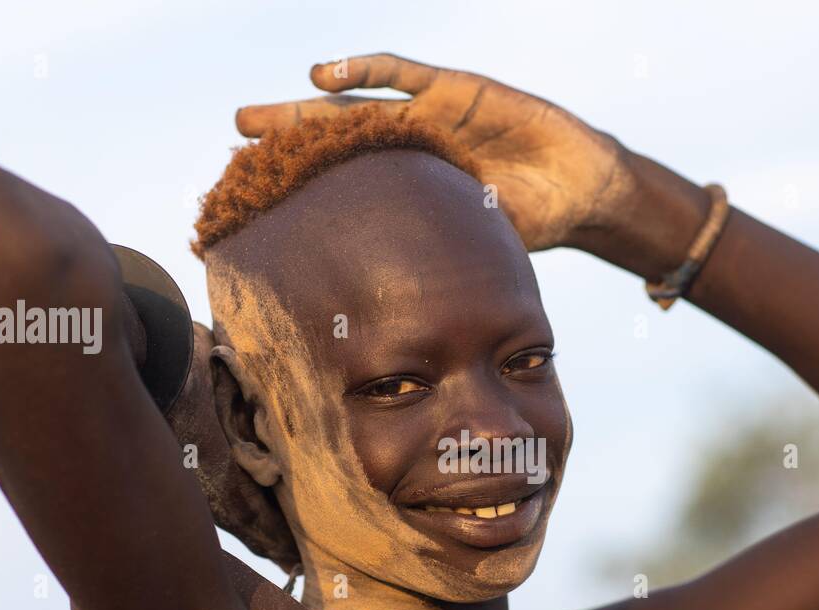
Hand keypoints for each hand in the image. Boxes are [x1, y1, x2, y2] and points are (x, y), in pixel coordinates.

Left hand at [235, 53, 633, 251]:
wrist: (579, 187)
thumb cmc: (528, 221)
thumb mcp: (471, 249)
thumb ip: (435, 267)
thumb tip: (393, 330)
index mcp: (407, 184)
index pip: (346, 180)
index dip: (304, 185)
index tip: (254, 195)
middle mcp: (410, 143)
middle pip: (336, 137)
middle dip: (287, 135)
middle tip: (238, 133)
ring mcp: (428, 113)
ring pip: (356, 105)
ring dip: (305, 107)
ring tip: (256, 117)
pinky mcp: (455, 89)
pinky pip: (405, 75)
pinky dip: (366, 70)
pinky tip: (324, 74)